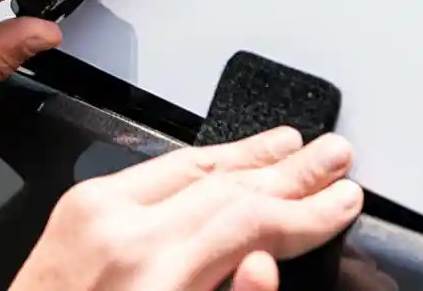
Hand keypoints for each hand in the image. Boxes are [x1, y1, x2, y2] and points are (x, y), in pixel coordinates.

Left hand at [11, 128, 362, 290]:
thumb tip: (267, 265)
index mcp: (151, 277)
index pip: (249, 223)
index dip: (305, 213)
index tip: (343, 203)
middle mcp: (121, 232)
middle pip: (226, 186)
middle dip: (290, 173)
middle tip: (335, 158)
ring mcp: (94, 211)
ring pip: (191, 166)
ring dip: (250, 155)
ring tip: (295, 146)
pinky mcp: (79, 205)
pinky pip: (155, 171)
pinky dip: (202, 162)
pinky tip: (230, 157)